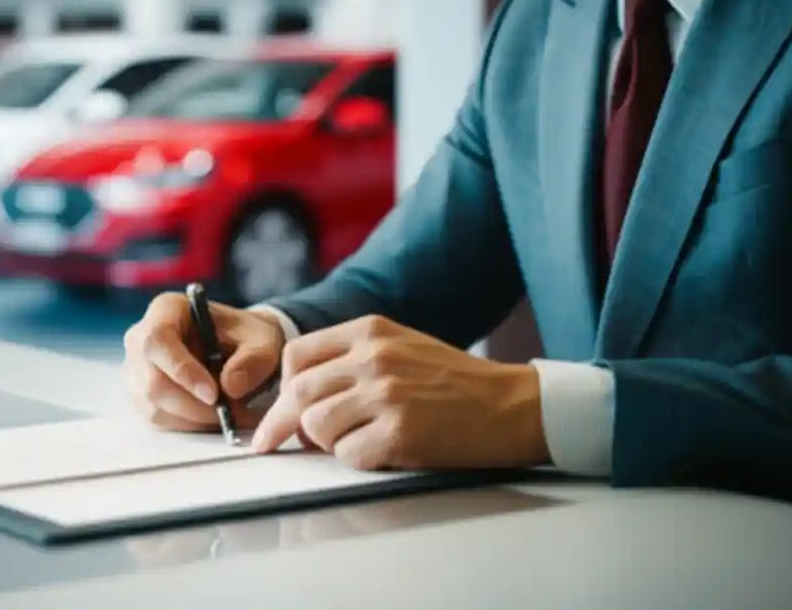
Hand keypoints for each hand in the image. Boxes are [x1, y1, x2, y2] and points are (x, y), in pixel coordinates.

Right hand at [124, 292, 285, 431]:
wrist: (238, 348)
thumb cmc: (245, 337)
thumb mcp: (262, 340)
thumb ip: (254, 359)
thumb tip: (230, 387)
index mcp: (166, 310)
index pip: (158, 340)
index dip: (182, 370)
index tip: (213, 394)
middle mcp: (141, 338)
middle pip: (152, 382)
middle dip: (193, 405)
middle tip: (229, 413)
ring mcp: (136, 370)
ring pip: (153, 406)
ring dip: (193, 419)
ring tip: (228, 415)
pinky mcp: (140, 397)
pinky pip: (157, 420)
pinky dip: (188, 425)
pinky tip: (211, 417)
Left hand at [251, 315, 549, 469]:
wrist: (512, 404)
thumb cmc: (456, 381)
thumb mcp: (401, 347)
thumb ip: (351, 360)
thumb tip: (298, 398)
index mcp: (370, 330)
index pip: (296, 354)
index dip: (281, 388)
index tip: (279, 411)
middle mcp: (373, 357)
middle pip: (297, 392)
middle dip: (284, 424)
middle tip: (283, 444)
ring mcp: (386, 394)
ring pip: (316, 426)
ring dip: (327, 444)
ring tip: (355, 441)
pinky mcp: (400, 431)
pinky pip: (348, 455)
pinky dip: (356, 461)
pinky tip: (381, 453)